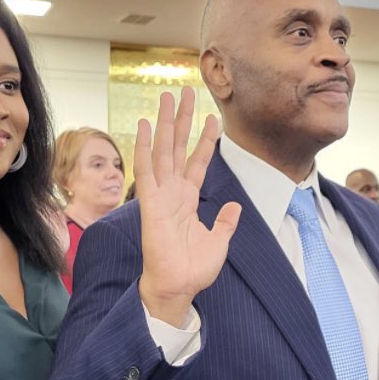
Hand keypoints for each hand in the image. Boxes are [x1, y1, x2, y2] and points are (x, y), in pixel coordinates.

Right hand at [135, 88, 241, 325]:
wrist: (178, 287)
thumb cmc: (193, 269)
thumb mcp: (218, 241)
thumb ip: (225, 221)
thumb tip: (234, 206)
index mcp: (188, 200)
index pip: (197, 163)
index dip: (204, 140)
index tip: (212, 118)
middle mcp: (173, 192)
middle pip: (177, 147)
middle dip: (181, 119)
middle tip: (184, 92)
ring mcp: (160, 195)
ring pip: (162, 150)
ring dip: (164, 123)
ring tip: (167, 96)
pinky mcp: (150, 203)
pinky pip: (146, 169)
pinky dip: (144, 146)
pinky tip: (144, 124)